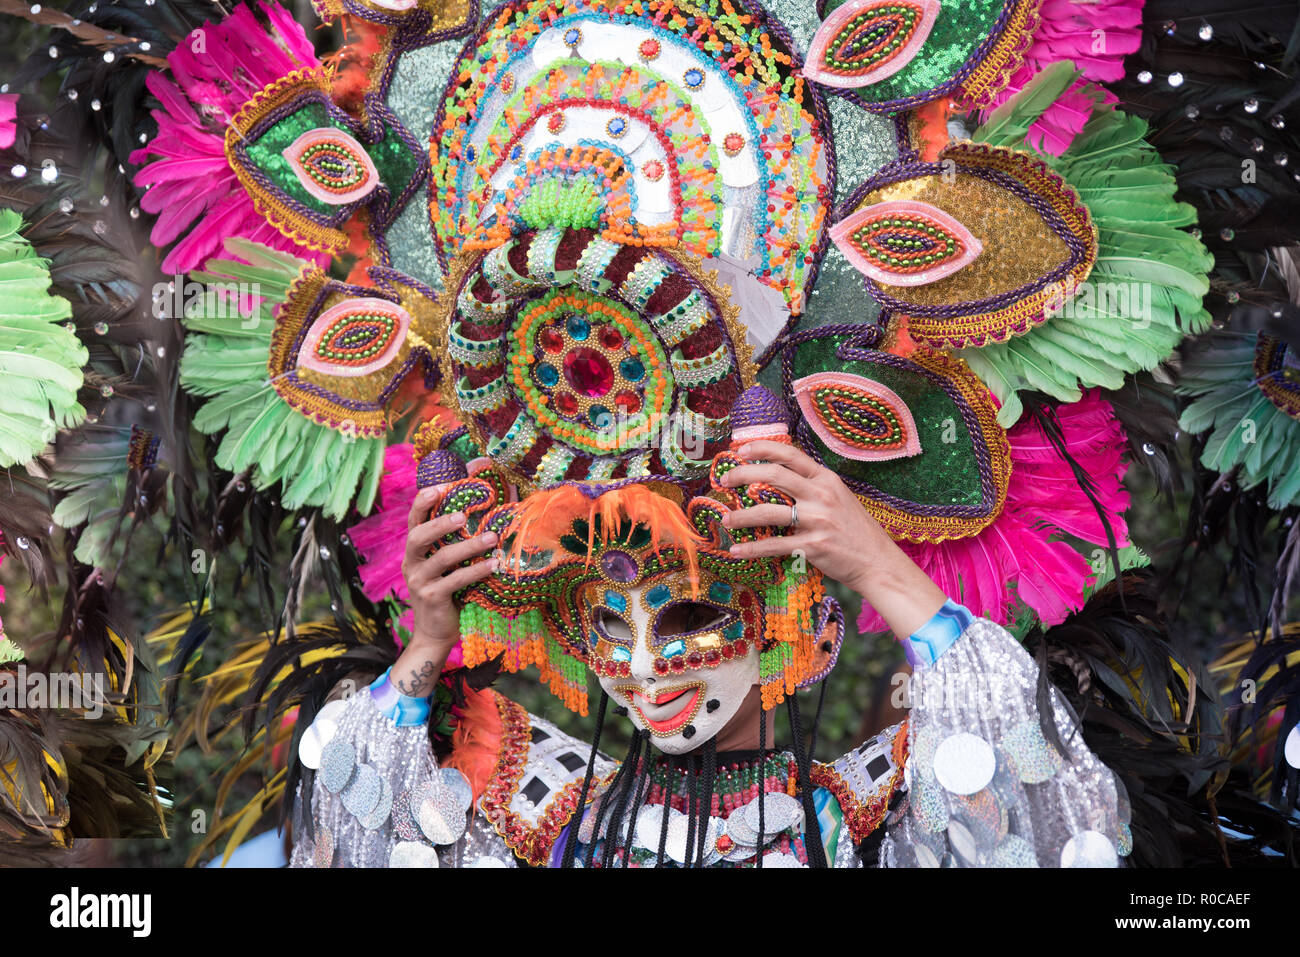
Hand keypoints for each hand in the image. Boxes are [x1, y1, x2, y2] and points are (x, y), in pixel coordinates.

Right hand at [394, 485, 498, 694]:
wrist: (435, 632)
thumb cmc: (447, 591)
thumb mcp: (446, 565)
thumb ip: (455, 542)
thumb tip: (489, 518)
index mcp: (414, 550)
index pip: (413, 520)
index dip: (423, 502)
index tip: (441, 487)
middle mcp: (412, 562)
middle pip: (418, 536)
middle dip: (439, 522)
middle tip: (463, 515)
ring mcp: (420, 581)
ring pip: (442, 558)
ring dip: (469, 546)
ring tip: (493, 538)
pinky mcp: (432, 597)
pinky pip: (456, 580)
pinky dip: (477, 571)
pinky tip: (495, 564)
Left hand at [719, 440, 945, 636]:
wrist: (878, 562)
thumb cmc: (856, 530)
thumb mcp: (839, 498)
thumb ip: (813, 487)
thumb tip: (779, 478)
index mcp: (826, 480)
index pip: (790, 455)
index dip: (763, 449)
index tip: (742, 450)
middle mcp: (821, 495)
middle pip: (774, 475)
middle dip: (743, 475)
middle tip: (725, 481)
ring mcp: (817, 520)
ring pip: (768, 511)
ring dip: (742, 516)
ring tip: (725, 520)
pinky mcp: (813, 546)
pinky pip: (774, 545)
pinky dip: (752, 549)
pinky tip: (737, 550)